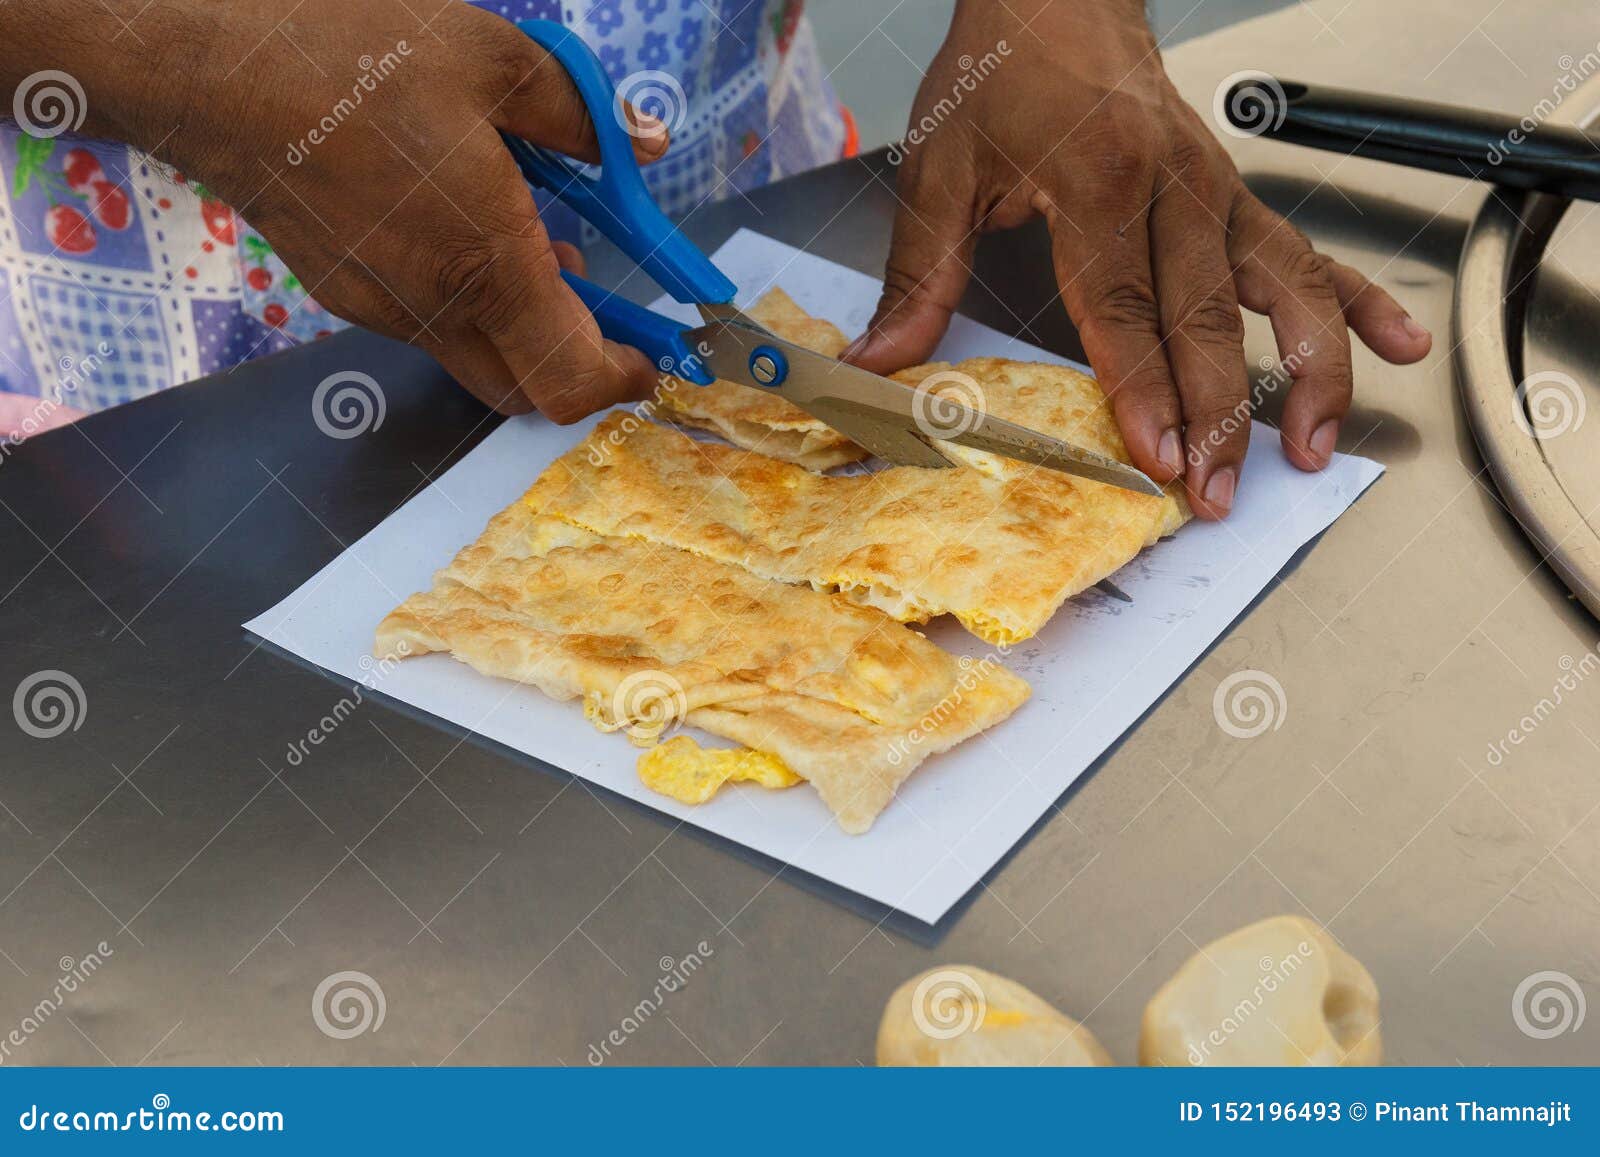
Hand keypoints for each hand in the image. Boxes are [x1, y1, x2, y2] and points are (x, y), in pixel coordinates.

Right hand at [4, 0, 665, 419]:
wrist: (209, 69)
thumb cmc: (350, 55)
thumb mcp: (494, 60)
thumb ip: (584, 114)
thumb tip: (648, 142)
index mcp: (485, 263)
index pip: (568, 381)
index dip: (621, 383)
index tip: (651, 357)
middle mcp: (434, 308)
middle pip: (526, 391)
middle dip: (580, 364)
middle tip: (611, 309)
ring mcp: (381, 309)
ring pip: (478, 360)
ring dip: (527, 332)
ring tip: (545, 252)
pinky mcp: (344, 295)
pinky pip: (431, 327)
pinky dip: (474, 308)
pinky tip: (472, 233)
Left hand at [845, 0, 1430, 517]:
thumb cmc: (1003, 72)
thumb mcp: (942, 165)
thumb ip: (920, 271)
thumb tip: (881, 357)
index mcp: (1097, 181)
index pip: (1123, 311)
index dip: (1145, 392)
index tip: (1160, 458)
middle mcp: (1172, 187)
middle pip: (1207, 320)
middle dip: (1219, 415)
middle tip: (1218, 492)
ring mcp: (1215, 191)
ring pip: (1283, 287)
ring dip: (1308, 371)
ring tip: (1313, 445)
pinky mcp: (1234, 194)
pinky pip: (1307, 250)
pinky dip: (1357, 298)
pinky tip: (1396, 342)